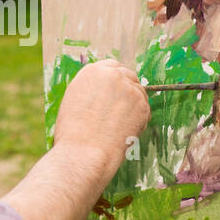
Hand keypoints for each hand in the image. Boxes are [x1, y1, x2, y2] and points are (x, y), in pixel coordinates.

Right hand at [52, 59, 150, 180]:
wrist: (83, 153)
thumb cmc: (73, 134)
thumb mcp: (75, 100)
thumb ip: (92, 90)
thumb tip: (105, 92)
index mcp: (91, 72)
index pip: (112, 66)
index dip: (117, 79)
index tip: (119, 89)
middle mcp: (111, 75)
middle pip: (129, 76)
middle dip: (129, 90)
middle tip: (124, 109)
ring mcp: (129, 89)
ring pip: (140, 93)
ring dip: (135, 106)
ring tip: (119, 126)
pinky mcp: (142, 105)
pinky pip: (145, 110)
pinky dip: (140, 121)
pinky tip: (125, 132)